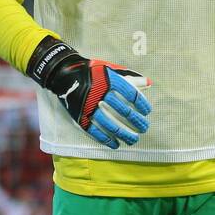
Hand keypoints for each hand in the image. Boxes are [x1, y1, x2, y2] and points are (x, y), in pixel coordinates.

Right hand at [27, 38, 151, 149]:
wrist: (64, 74)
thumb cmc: (92, 73)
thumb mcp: (111, 70)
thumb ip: (130, 77)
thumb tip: (150, 83)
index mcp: (109, 80)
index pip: (131, 94)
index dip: (141, 104)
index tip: (146, 112)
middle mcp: (100, 93)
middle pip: (123, 111)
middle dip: (137, 122)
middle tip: (144, 128)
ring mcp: (89, 106)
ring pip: (111, 124)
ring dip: (124, 134)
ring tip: (133, 140)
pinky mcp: (80, 116)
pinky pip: (94, 131)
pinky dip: (106, 139)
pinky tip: (115, 144)